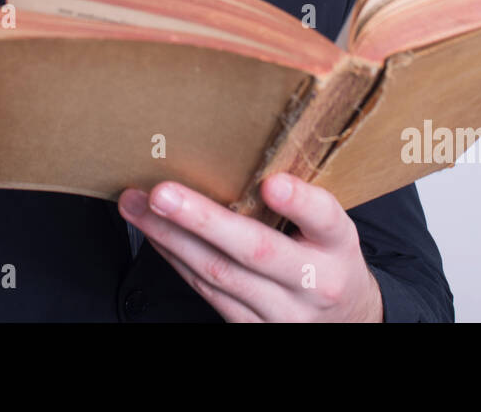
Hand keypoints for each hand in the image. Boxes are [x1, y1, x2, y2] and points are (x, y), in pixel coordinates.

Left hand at [118, 172, 383, 321]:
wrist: (344, 320)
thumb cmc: (326, 256)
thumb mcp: (330, 226)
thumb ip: (299, 198)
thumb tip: (236, 152)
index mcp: (338, 244)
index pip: (325, 219)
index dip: (299, 202)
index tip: (273, 184)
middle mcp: (315, 282)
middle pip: (255, 251)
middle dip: (202, 220)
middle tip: (161, 193)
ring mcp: (283, 313)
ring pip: (218, 273)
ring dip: (169, 237)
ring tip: (136, 205)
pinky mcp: (253, 328)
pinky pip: (207, 290)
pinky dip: (175, 257)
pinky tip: (154, 233)